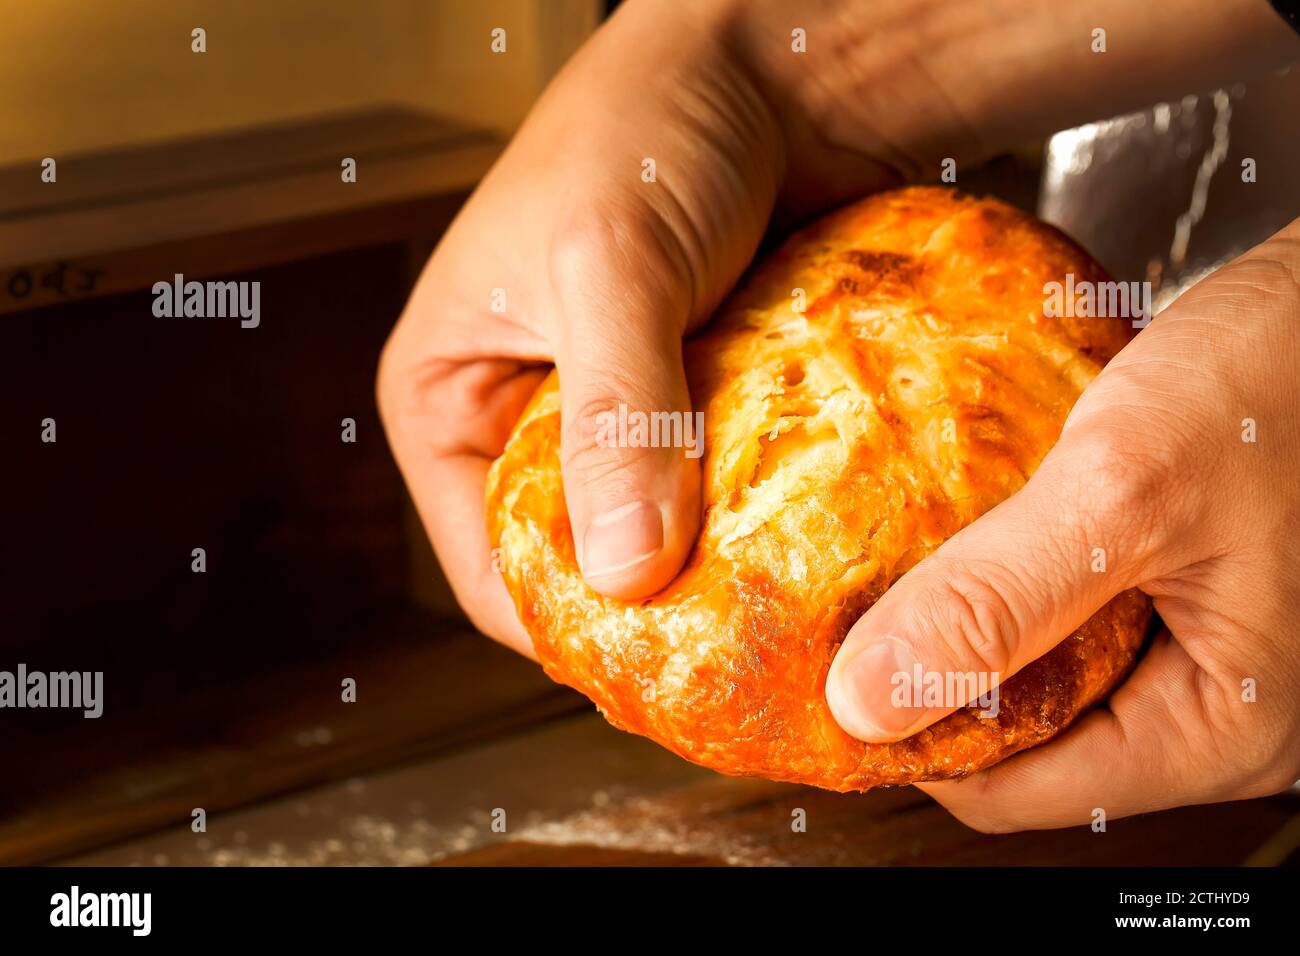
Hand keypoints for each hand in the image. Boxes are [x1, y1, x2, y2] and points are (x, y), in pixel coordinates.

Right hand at [377, 0, 911, 654]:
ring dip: (719, 564)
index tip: (657, 673)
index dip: (565, 627)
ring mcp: (627, 419)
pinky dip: (766, 519)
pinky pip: (729, 492)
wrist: (780, 68)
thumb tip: (621, 568)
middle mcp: (531, 421)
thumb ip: (616, 413)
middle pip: (579, 561)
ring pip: (661, 535)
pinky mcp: (706, 407)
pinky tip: (816, 543)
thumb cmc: (651, 129)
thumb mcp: (608, 265)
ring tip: (786, 608)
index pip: (489, 565)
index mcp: (451, 400)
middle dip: (651, 604)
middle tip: (736, 654)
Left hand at [826, 223, 1299, 828]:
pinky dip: (998, 584)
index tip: (829, 679)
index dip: (909, 743)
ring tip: (882, 574)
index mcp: (1218, 728)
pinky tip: (949, 537)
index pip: (1013, 794)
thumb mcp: (1124, 488)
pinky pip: (1059, 616)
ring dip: (957, 625)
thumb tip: (865, 702)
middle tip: (841, 617)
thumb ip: (994, 599)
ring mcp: (1191, 650)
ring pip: (1034, 677)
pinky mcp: (1172, 590)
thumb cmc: (1278, 377)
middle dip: (928, 681)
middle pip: (1021, 742)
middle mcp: (1207, 708)